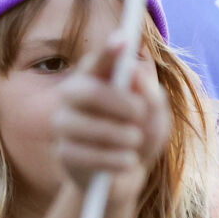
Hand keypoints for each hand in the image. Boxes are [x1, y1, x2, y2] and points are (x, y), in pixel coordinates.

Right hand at [52, 31, 169, 200]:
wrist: (125, 177)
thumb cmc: (140, 138)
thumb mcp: (156, 117)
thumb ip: (151, 96)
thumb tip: (136, 74)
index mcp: (97, 79)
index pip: (98, 61)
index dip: (108, 52)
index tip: (124, 40)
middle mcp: (73, 96)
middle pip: (86, 91)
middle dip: (117, 101)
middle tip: (139, 112)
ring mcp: (64, 124)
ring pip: (84, 125)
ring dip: (118, 134)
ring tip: (135, 142)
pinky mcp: (62, 153)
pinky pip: (84, 154)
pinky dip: (112, 159)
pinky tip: (128, 161)